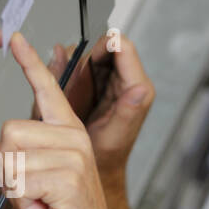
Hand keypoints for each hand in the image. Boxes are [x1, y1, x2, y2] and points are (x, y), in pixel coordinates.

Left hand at [0, 31, 114, 208]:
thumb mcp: (25, 182)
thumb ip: (7, 160)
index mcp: (67, 133)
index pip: (46, 91)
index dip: (31, 64)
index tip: (17, 39)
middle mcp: (73, 138)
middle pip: (9, 131)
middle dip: (8, 166)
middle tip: (33, 190)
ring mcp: (73, 157)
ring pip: (10, 159)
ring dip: (14, 188)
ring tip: (39, 201)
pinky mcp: (67, 178)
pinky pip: (17, 181)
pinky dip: (22, 203)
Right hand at [82, 31, 154, 175]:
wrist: (97, 163)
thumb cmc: (108, 154)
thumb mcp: (117, 136)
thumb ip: (129, 110)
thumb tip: (140, 87)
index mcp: (138, 87)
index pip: (123, 46)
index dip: (103, 44)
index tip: (84, 58)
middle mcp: (127, 79)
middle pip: (104, 46)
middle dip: (85, 58)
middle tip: (73, 82)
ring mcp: (111, 79)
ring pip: (91, 54)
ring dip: (75, 67)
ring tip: (71, 92)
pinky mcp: (99, 83)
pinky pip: (82, 65)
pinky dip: (70, 73)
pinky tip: (68, 92)